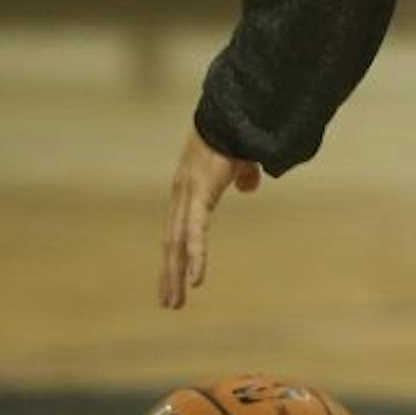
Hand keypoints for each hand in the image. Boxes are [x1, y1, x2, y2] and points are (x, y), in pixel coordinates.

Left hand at [161, 127, 260, 308]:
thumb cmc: (236, 130)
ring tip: (174, 303)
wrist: (232, 111)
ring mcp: (187, 195)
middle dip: (169, 274)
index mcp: (188, 187)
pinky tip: (195, 280)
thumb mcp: (241, 159)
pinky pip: (195, 233)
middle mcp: (181, 194)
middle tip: (168, 303)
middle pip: (172, 242)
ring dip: (176, 275)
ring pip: (178, 244)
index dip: (175, 254)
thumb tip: (247, 187)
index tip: (174, 277)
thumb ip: (243, 174)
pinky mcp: (198, 194)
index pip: (178, 228)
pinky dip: (195, 257)